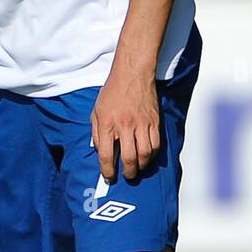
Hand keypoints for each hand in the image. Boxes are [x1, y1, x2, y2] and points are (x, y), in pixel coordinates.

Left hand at [91, 64, 159, 181]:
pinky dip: (152, 155)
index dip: (107, 170)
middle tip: (127, 176)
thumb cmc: (113, 91)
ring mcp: (141, 124)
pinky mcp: (154, 121)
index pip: (106, 154)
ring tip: (137, 167)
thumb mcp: (96, 111)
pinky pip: (156, 144)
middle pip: (129, 158)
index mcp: (107, 124)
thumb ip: (95, 132)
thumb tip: (98, 149)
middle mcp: (125, 125)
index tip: (109, 177)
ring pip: (145, 154)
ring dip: (142, 165)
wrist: (132, 74)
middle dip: (128, 172)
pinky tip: (147, 156)